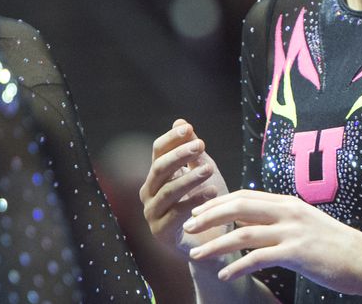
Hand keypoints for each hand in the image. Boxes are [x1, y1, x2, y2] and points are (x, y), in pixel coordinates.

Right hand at [140, 119, 229, 256]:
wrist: (209, 240)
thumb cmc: (204, 202)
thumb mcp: (201, 172)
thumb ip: (191, 151)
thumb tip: (181, 121)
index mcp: (157, 175)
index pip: (157, 152)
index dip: (171, 139)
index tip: (188, 128)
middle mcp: (149, 192)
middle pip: (159, 169)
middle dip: (180, 155)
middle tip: (201, 145)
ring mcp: (152, 212)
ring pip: (168, 191)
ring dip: (189, 178)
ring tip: (210, 169)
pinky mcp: (161, 232)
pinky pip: (176, 214)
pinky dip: (194, 202)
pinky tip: (212, 192)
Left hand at [183, 190, 361, 295]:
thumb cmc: (338, 246)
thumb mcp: (309, 226)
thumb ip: (284, 222)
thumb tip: (257, 225)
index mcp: (291, 204)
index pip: (246, 196)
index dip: (218, 202)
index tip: (198, 212)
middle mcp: (290, 212)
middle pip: (239, 207)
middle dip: (209, 215)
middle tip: (188, 226)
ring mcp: (293, 232)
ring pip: (243, 234)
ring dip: (215, 245)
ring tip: (197, 255)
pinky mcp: (297, 253)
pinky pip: (258, 258)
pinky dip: (238, 267)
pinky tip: (225, 276)